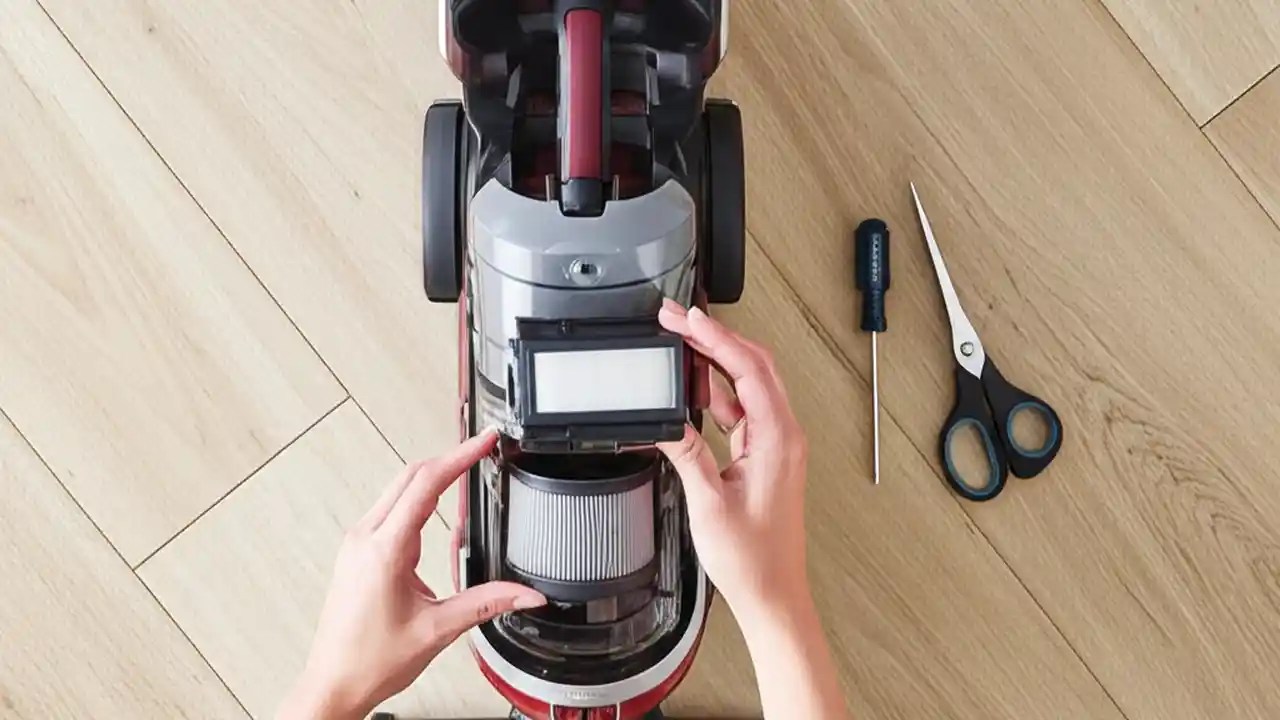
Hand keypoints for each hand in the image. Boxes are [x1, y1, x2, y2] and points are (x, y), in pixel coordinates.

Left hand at [278, 429, 545, 719]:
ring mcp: (357, 544)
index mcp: (384, 551)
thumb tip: (526, 595)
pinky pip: (388, 510)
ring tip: (463, 468)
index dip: (459, 457)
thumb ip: (487, 604)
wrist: (333, 683)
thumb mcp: (438, 629)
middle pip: (410, 476)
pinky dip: (416, 497)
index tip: (482, 442)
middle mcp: (365, 539)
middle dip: (448, 457)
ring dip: (431, 476)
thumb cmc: (369, 661)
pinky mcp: (357, 553)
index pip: (426, 485)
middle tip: (480, 446)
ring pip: (397, 490)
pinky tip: (433, 501)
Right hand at [656, 300, 810, 620]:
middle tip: (676, 320)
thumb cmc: (753, 558)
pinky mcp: (764, 456)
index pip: (748, 369)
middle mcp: (783, 435)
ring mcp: (775, 444)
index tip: (687, 318)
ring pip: (746, 385)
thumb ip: (687, 453)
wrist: (772, 593)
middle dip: (714, 338)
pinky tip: (689, 388)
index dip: (716, 338)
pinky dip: (715, 392)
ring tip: (677, 344)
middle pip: (752, 366)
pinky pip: (741, 409)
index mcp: (778, 439)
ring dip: (713, 363)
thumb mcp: (708, 503)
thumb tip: (666, 419)